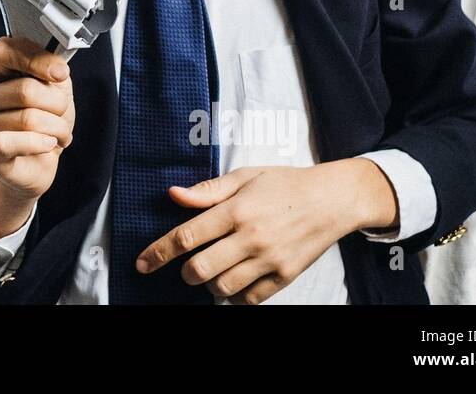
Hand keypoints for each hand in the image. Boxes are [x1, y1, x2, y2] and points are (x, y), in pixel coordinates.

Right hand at [0, 37, 74, 239]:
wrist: (39, 163)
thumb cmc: (45, 121)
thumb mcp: (55, 88)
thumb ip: (53, 69)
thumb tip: (57, 69)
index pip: (3, 50)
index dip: (35, 59)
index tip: (61, 74)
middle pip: (26, 89)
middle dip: (57, 105)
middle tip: (62, 115)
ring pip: (28, 118)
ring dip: (56, 129)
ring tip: (58, 134)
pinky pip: (13, 142)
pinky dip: (40, 144)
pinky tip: (47, 145)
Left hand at [134, 159, 380, 304]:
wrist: (332, 199)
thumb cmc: (284, 183)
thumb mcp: (244, 176)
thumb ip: (207, 190)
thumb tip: (173, 194)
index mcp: (237, 209)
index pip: (187, 236)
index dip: (158, 252)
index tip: (142, 263)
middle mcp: (252, 237)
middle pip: (200, 269)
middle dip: (185, 272)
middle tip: (188, 267)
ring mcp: (270, 259)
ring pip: (223, 287)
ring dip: (210, 284)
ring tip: (214, 270)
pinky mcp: (286, 276)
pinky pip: (250, 298)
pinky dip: (236, 295)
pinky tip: (236, 280)